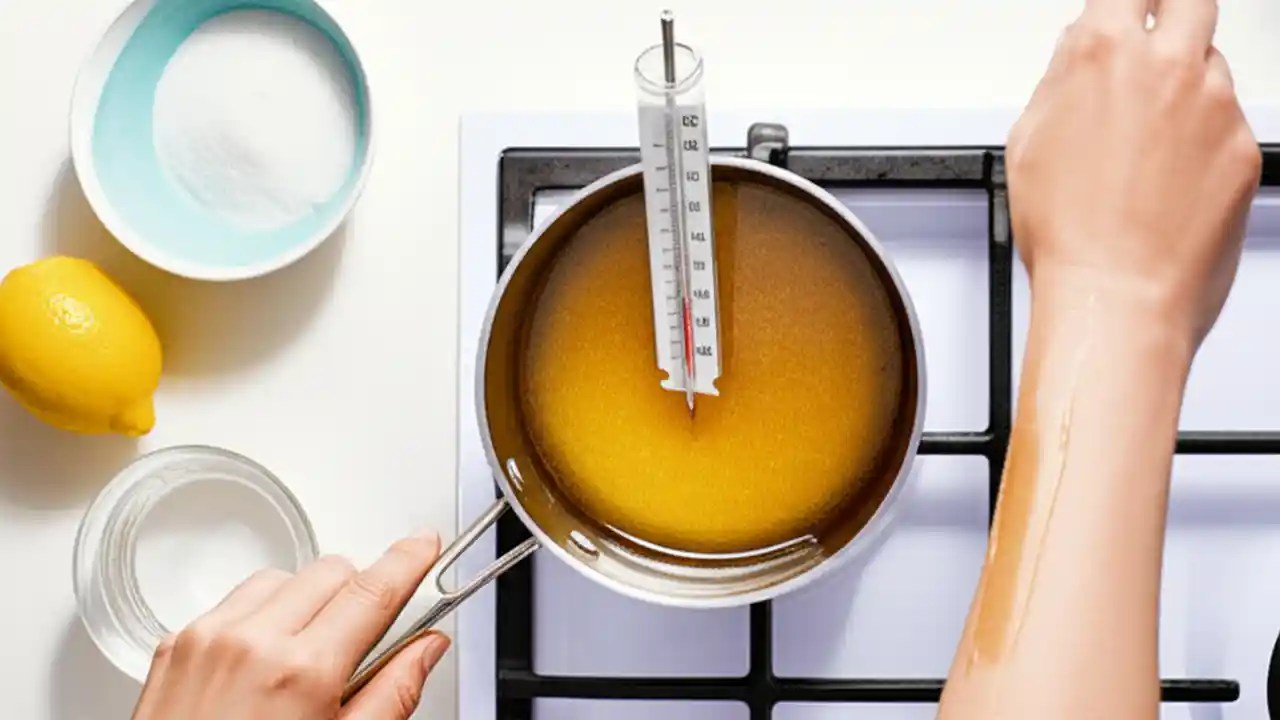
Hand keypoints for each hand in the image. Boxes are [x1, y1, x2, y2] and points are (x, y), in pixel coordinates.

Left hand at [132, 532, 447, 719]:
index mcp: (302, 673)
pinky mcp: (176, 643)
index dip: (409, 560)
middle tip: (365, 636)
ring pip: (283, 578)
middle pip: (332, 571)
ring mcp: (208, 637)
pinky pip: (235, 600)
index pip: (373, 589)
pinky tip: (263, 660)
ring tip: (307, 654)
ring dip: (306, 601)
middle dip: (358, 591)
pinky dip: (260, 615)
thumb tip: (426, 647)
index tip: (425, 546)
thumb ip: (393, 694)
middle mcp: (252, 643)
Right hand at [1007, 0, 1260, 347]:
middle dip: (1171, 11)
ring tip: (1149, 144)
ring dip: (1185, 85)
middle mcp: (1170, 69)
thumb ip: (1059, 81)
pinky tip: (1169, 180)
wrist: (1117, 295)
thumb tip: (1076, 55)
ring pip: (1211, 66)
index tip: (1122, 7)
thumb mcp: (1029, 143)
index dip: (1123, 0)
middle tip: (1154, 42)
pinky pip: (1228, 123)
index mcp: (1105, 56)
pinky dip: (1203, 139)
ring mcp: (1217, 106)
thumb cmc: (1068, 233)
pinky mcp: (1245, 148)